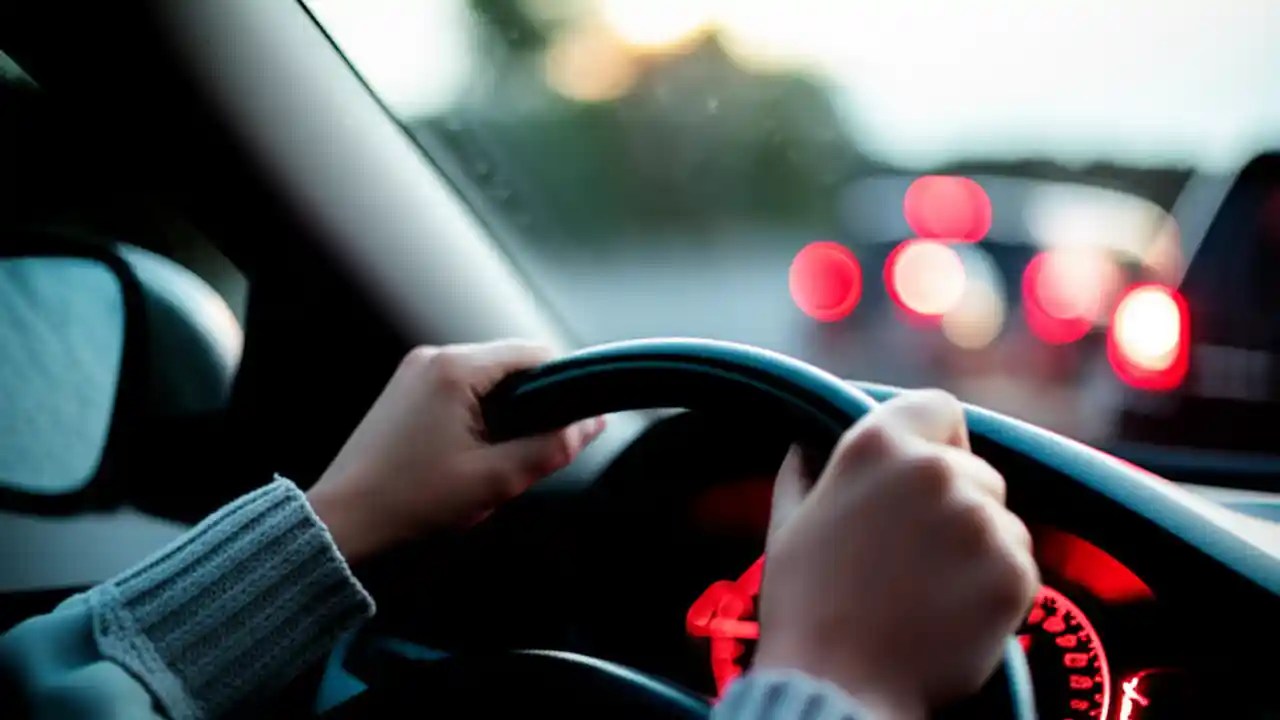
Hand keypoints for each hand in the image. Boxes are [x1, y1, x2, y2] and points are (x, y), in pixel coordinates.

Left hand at [306, 341, 604, 563]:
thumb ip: (552, 448)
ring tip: (492, 462)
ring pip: (487, 381)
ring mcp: (415, 373)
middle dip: (530, 408)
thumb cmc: (410, 501)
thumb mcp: (496, 480)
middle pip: (511, 366)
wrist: (343, 522)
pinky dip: (477, 418)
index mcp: (455, 368)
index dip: (563, 388)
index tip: (571, 426)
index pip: (535, 354)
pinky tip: (468, 457)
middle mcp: (433, 358)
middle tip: (526, 456)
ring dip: (503, 415)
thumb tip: (591, 425)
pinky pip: (460, 391)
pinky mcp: (406, 392)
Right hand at [753, 390, 1037, 719]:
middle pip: (976, 472)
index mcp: (877, 445)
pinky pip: (1018, 568)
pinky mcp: (1015, 574)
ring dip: (978, 549)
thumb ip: (805, 469)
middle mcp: (936, 471)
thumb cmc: (806, 609)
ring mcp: (981, 522)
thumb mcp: (788, 522)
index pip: (940, 408)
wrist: (836, 690)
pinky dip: (995, 591)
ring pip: (1001, 522)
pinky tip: (951, 616)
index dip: (936, 440)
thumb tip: (808, 442)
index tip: (922, 478)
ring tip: (928, 592)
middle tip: (915, 556)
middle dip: (956, 505)